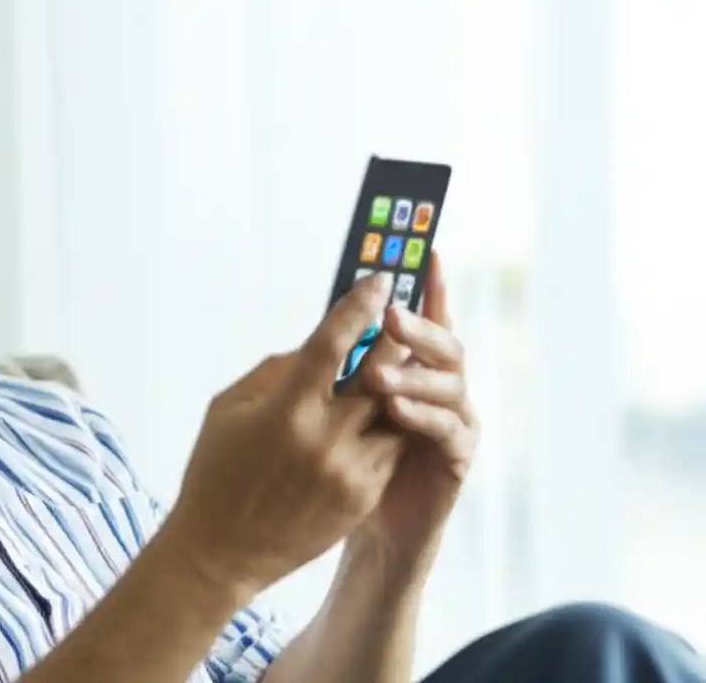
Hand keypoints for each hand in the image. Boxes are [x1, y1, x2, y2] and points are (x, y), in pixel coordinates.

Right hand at [165, 272, 408, 599]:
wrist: (221, 553)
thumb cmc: (215, 472)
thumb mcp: (228, 409)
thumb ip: (276, 371)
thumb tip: (320, 345)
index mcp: (285, 410)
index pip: (333, 342)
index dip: (359, 305)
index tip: (379, 281)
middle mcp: (324, 439)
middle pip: (381, 371)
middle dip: (395, 336)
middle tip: (403, 313)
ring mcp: (350, 471)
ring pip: (396, 411)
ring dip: (400, 383)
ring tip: (401, 361)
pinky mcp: (363, 497)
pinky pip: (392, 449)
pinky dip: (391, 424)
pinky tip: (385, 410)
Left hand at [349, 252, 479, 571]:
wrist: (354, 526)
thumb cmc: (335, 460)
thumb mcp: (330, 405)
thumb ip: (335, 367)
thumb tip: (320, 327)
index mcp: (410, 368)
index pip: (424, 318)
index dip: (431, 285)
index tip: (427, 249)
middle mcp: (439, 387)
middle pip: (444, 343)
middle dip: (420, 326)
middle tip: (390, 314)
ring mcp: (453, 421)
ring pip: (450, 383)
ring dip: (415, 373)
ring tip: (377, 375)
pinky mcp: (455, 459)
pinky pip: (449, 430)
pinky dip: (423, 416)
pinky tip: (395, 410)